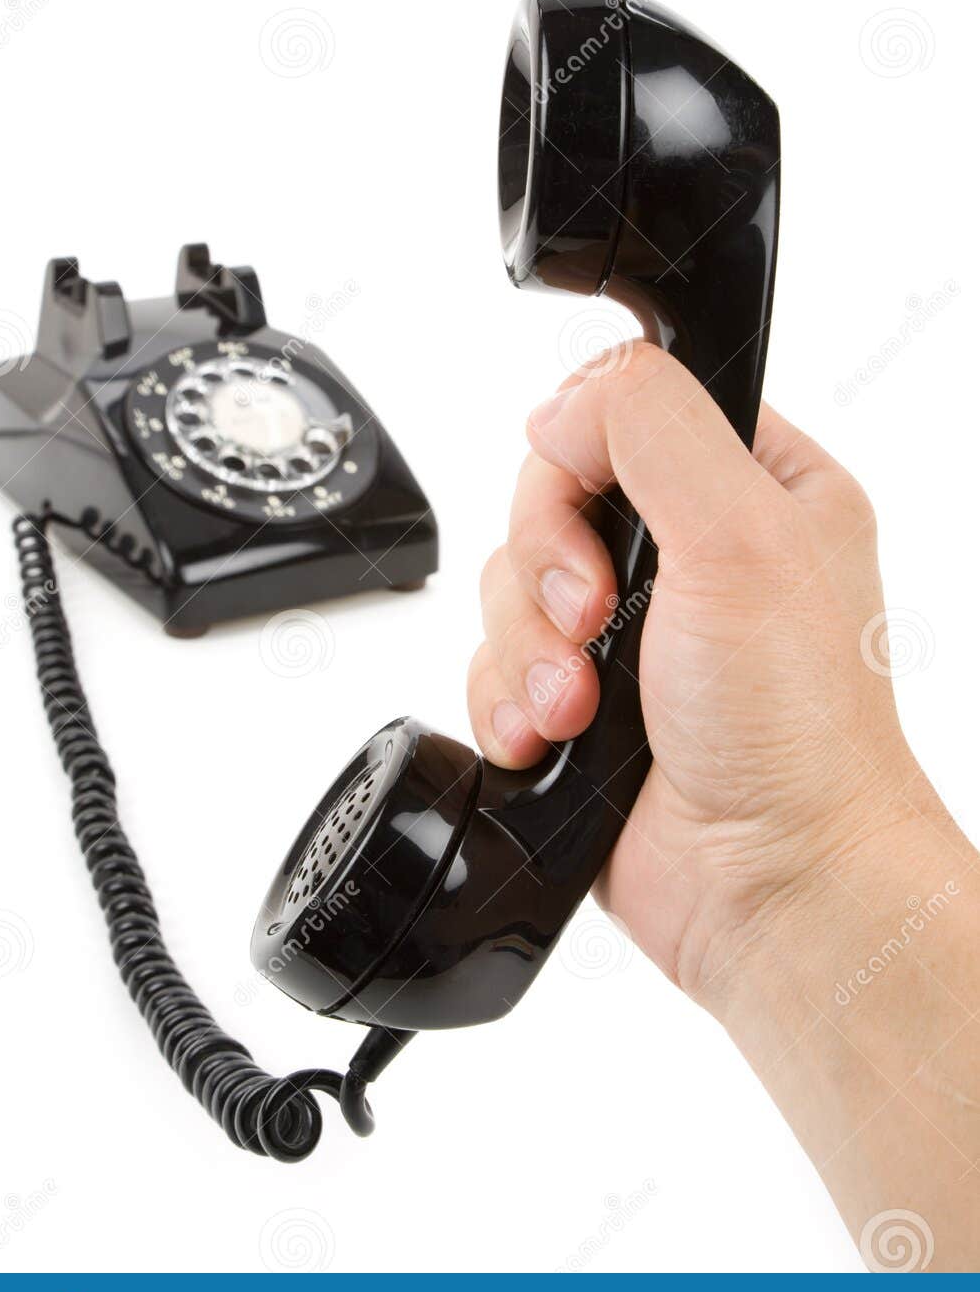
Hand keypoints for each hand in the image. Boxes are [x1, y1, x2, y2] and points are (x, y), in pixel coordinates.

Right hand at [467, 340, 934, 1009]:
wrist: (769, 887)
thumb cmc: (798, 734)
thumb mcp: (744, 537)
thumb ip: (650, 429)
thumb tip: (561, 404)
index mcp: (758, 490)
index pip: (627, 410)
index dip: (583, 455)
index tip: (596, 520)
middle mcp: (694, 553)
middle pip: (548, 497)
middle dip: (547, 570)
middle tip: (591, 622)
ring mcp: (633, 630)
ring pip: (509, 583)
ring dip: (528, 650)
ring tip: (581, 707)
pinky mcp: (581, 701)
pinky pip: (493, 663)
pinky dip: (509, 702)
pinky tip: (554, 741)